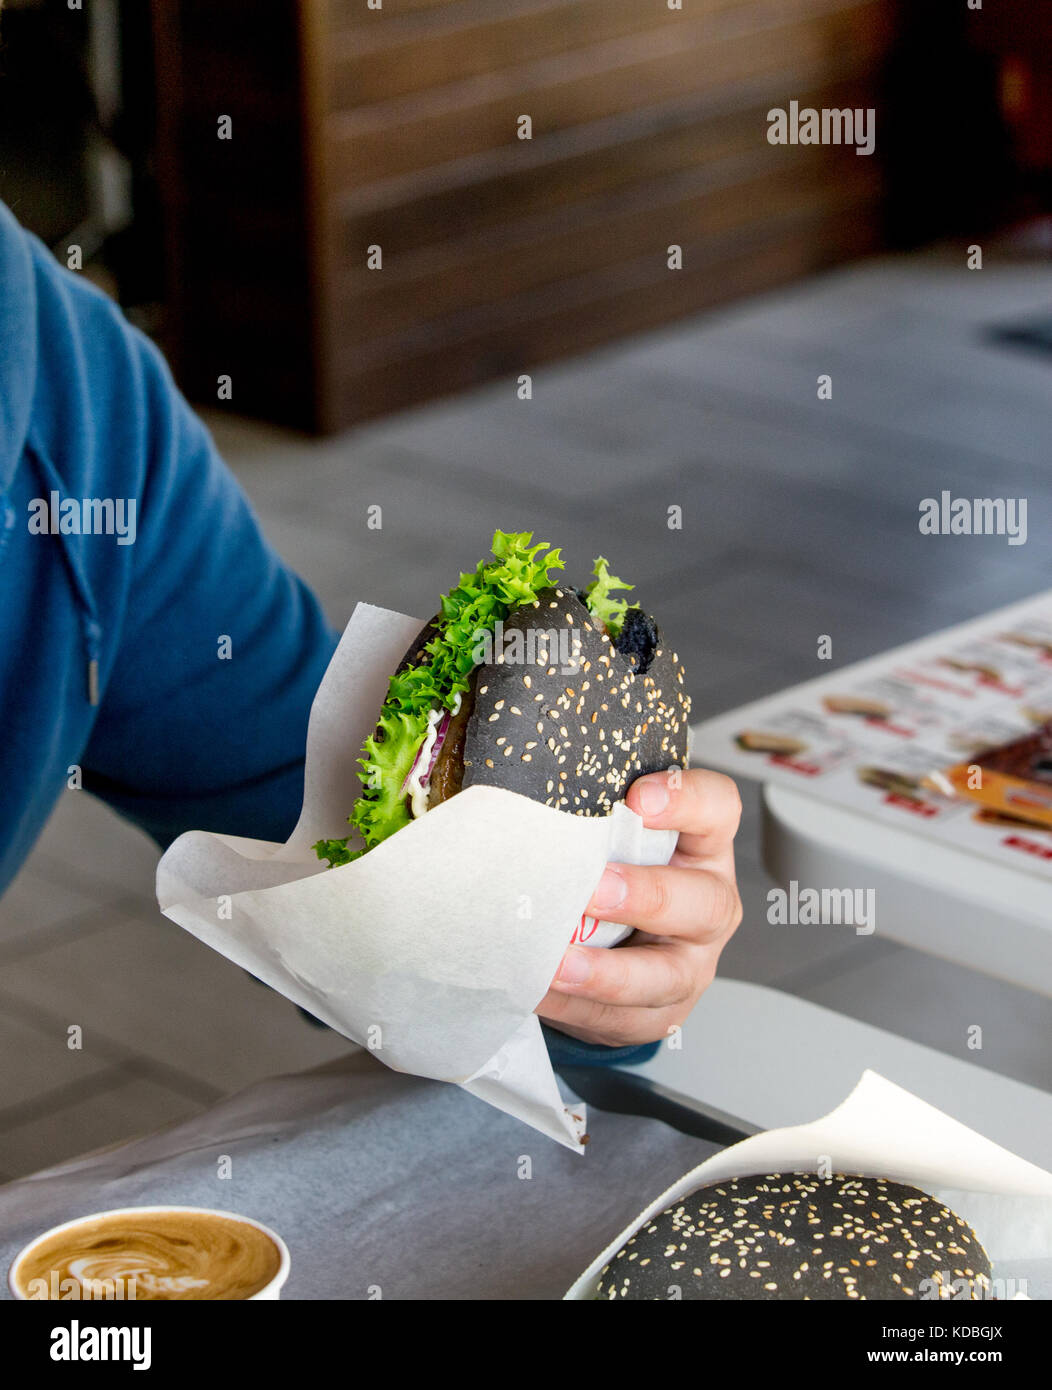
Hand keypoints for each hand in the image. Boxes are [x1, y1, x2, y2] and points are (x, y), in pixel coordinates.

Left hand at [536, 768, 742, 1047]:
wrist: (605, 940)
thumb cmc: (601, 866)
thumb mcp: (601, 829)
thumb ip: (577, 803)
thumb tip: (503, 761)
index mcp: (700, 842)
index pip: (716, 808)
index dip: (685, 800)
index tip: (637, 797)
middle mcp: (707, 902)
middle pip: (703, 901)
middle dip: (648, 896)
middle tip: (596, 889)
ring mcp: (689, 962)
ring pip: (669, 974)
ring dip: (611, 971)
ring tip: (559, 962)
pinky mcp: (659, 1012)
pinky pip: (625, 1018)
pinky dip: (579, 1008)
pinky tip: (539, 990)